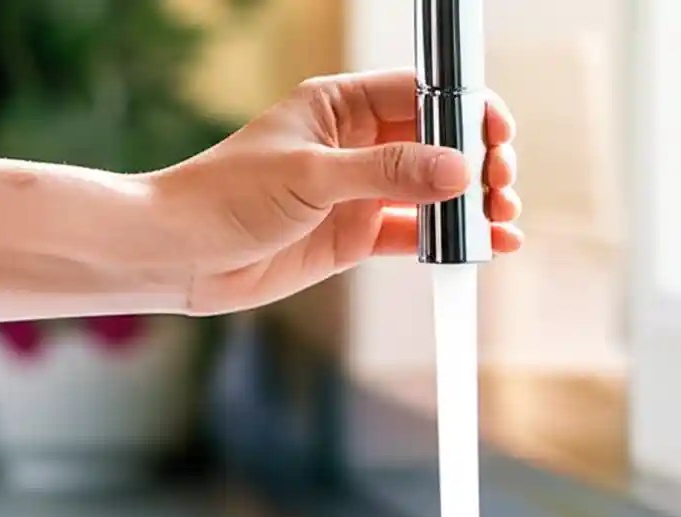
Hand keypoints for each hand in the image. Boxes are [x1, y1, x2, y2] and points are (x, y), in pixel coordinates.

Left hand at [148, 69, 521, 314]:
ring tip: (501, 220)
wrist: (179, 257)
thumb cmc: (223, 196)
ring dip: (470, 204)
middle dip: (476, 161)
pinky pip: (416, 233)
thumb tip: (456, 170)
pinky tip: (482, 248)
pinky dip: (450, 241)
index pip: (419, 94)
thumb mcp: (311, 176)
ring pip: (432, 191)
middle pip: (437, 142)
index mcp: (339, 107)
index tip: (496, 134)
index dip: (465, 111)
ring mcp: (358, 192)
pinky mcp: (355, 236)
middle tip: (501, 185)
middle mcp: (354, 145)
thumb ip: (387, 172)